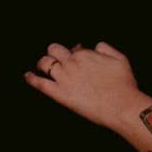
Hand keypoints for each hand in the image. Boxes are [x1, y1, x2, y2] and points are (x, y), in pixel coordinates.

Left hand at [24, 42, 141, 130]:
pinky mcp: (60, 94)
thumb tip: (96, 45)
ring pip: (44, 63)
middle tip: (56, 59)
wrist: (121, 106)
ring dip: (42, 62)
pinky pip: (40, 83)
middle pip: (54, 50)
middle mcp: (71, 63)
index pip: (72, 48)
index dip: (73, 52)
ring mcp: (64, 78)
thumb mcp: (120, 59)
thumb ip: (106, 48)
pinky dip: (31, 78)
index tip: (76, 58)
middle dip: (54, 52)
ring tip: (42, 65)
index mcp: (84, 54)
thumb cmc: (123, 84)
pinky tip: (27, 76)